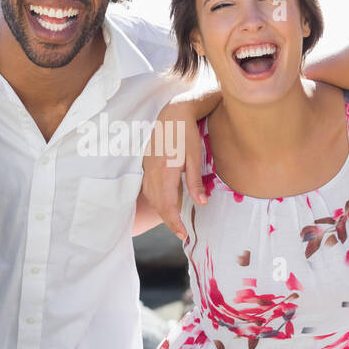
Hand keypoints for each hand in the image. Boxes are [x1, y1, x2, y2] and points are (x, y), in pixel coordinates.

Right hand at [144, 102, 204, 240]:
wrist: (171, 114)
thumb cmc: (186, 134)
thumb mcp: (195, 157)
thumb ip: (195, 182)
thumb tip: (201, 203)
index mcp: (165, 173)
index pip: (168, 206)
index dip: (174, 223)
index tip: (183, 234)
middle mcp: (153, 173)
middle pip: (158, 205)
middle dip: (168, 222)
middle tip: (180, 233)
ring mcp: (147, 169)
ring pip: (151, 198)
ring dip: (161, 212)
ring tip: (173, 221)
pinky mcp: (146, 166)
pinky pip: (149, 189)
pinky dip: (156, 200)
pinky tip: (164, 203)